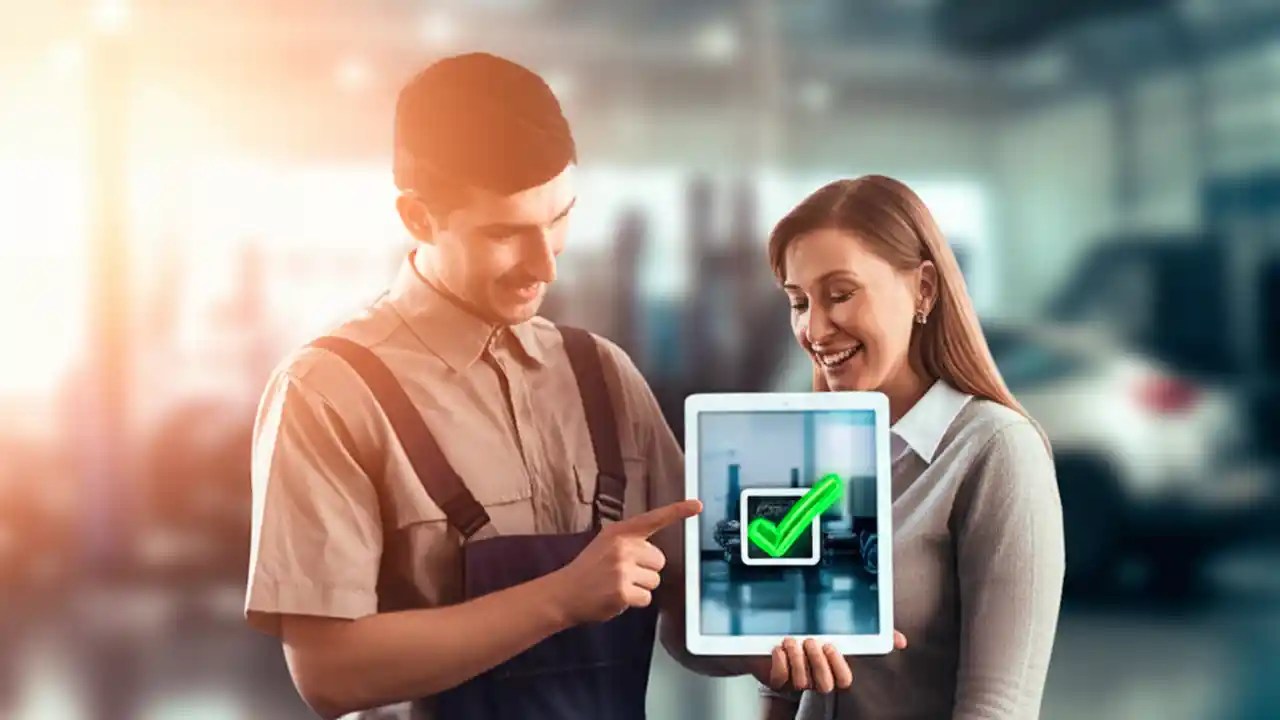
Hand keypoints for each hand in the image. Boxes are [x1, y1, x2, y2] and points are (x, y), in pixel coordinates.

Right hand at [552, 499, 702, 624]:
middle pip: (660, 560)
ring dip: (641, 587)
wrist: (564, 593)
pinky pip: (647, 598)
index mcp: (619, 532)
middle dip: (647, 570)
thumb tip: (655, 556)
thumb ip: (630, 543)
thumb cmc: (589, 570)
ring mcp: (623, 570)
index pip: (653, 518)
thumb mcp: (605, 544)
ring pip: (655, 581)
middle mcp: (623, 547)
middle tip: (623, 574)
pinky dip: (635, 602)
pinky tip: (617, 597)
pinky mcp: (623, 592)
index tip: (697, 505)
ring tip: (618, 585)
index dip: (678, 511)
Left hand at [750, 632, 907, 693]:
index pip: (844, 680)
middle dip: (817, 662)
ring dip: (796, 659)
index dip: (837, 666)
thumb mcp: (845, 632)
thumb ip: (874, 635)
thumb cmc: (813, 635)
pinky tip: (780, 649)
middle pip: (824, 685)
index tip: (831, 645)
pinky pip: (780, 679)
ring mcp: (797, 682)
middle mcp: (817, 679)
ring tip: (792, 641)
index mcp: (833, 669)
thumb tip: (900, 641)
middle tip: (811, 641)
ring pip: (801, 682)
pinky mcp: (778, 680)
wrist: (776, 637)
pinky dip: (780, 662)